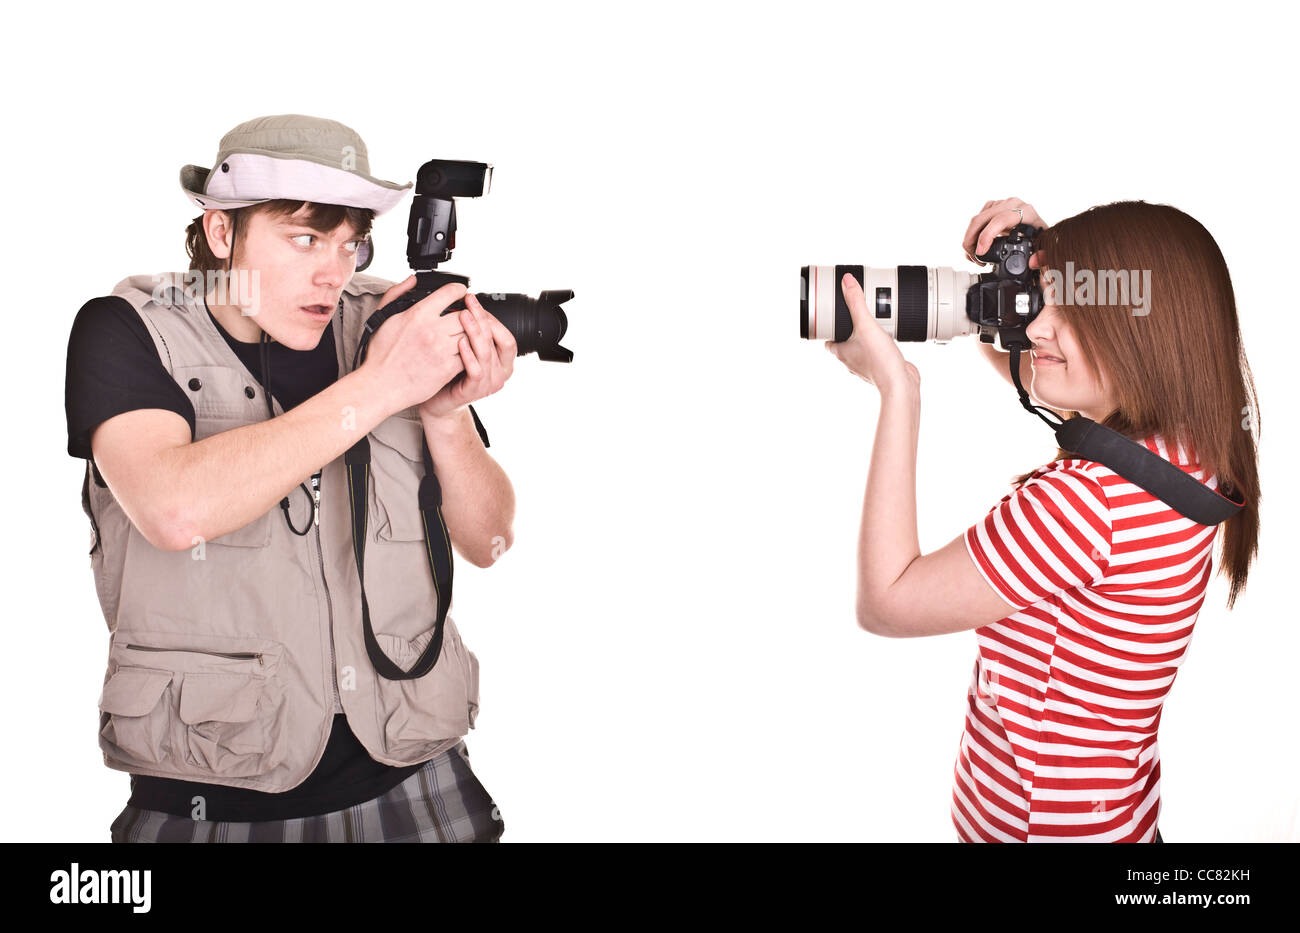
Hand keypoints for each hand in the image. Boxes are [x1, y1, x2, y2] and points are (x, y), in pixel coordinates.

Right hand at [362, 277, 468, 412]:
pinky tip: (463, 352)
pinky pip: (469, 355)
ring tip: (465, 334)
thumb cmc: (381, 354)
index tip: (462, 293)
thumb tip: (413, 280)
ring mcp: (442, 350)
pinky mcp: (447, 369)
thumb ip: (398, 293)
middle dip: (468, 314)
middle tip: (466, 317)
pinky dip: (468, 352)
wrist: (380, 385)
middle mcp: (432, 330)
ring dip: (470, 333)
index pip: (451, 293)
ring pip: (470, 334)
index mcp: (418, 314)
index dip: (460, 290)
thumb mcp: (383, 316)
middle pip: (466, 314)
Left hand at [419, 293, 517, 420]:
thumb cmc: (452, 375)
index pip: (506, 336)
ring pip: (487, 353)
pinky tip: (459, 342)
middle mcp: (501, 373)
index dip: (492, 318)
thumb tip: (470, 306)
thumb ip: (475, 336)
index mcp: (503, 362)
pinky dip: (468, 355)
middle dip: (482, 318)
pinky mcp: (474, 391)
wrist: (439, 403)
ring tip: (463, 315)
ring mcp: (489, 384)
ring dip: (475, 331)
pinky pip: (475, 371)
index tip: (474, 302)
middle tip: (469, 302)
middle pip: (497, 341)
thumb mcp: (469, 352)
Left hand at [825, 273, 918, 393]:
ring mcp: (865, 364)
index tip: (832, 314)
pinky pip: (877, 352)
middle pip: (844, 340)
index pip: (827, 338)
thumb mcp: (866, 324)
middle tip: (857, 313)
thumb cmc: (880, 361)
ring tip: (874, 321)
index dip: (828, 327)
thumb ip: (856, 302)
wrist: (901, 384)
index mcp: (840, 351)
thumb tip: (847, 282)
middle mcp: (851, 359)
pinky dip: (880, 343)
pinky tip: (888, 336)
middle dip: (850, 327)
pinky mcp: (880, 366)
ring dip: (866, 335)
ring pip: (861, 346)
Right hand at [961, 197, 1048, 267]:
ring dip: (970, 239)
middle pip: (982, 218)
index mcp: (1026, 212)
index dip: (986, 236)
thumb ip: (1043, 256)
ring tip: (975, 256)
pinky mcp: (994, 207)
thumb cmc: (1041, 236)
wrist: (1040, 227)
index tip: (980, 253)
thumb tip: (1033, 263)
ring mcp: (1002, 204)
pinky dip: (973, 234)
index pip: (1000, 220)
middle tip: (974, 259)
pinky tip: (976, 246)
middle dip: (971, 241)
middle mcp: (1012, 205)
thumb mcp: (1045, 246)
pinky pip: (978, 219)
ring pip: (977, 219)